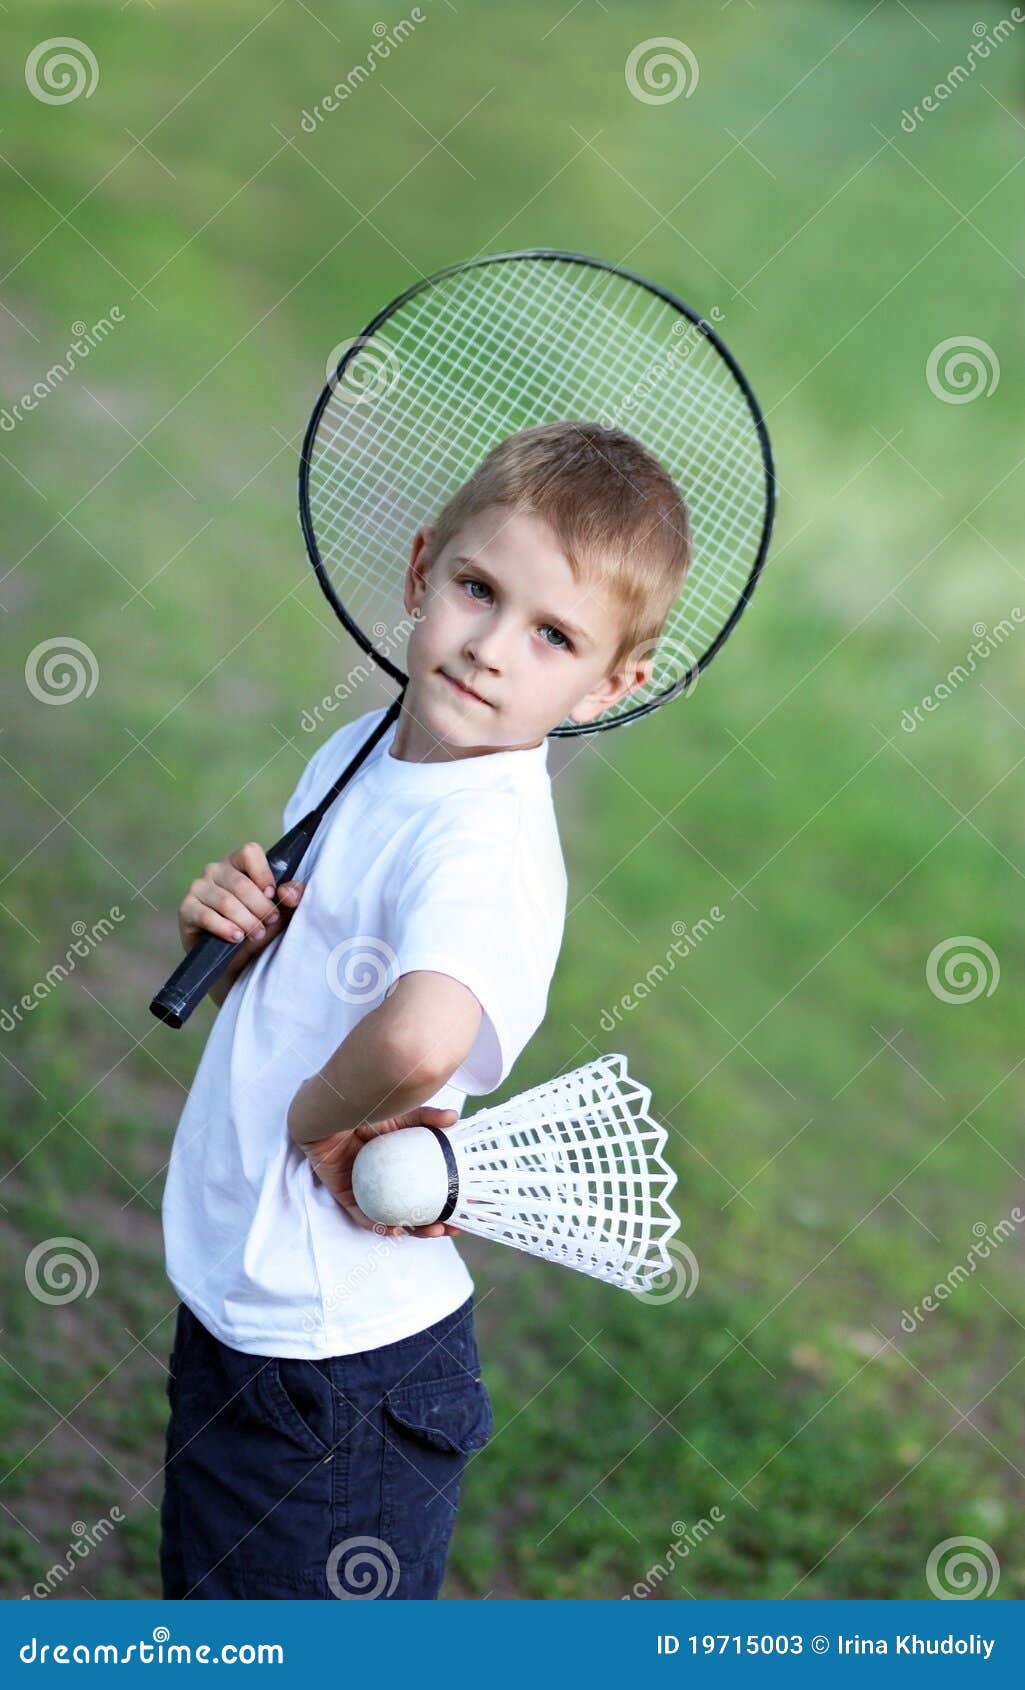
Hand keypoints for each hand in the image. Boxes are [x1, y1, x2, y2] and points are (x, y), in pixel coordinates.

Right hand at [178, 841, 303, 966]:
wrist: (233, 957)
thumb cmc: (256, 924)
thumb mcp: (281, 909)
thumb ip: (291, 895)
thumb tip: (288, 893)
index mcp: (237, 862)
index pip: (249, 852)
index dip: (264, 874)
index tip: (271, 895)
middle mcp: (215, 870)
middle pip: (240, 883)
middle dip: (260, 907)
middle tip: (268, 922)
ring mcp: (198, 888)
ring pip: (226, 902)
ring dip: (246, 921)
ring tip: (256, 934)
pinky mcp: (186, 909)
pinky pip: (207, 916)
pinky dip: (225, 928)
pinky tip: (236, 937)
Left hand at [298, 1106, 463, 1239]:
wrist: (330, 1110)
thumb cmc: (364, 1110)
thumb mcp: (401, 1115)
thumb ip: (426, 1118)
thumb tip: (454, 1118)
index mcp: (400, 1167)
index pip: (428, 1189)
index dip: (448, 1200)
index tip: (468, 1206)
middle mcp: (385, 1182)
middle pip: (413, 1210)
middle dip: (435, 1224)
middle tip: (454, 1228)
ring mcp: (367, 1191)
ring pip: (393, 1219)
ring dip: (414, 1230)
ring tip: (434, 1230)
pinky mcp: (347, 1197)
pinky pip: (366, 1217)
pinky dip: (382, 1226)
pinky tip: (399, 1229)